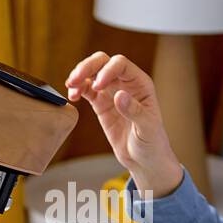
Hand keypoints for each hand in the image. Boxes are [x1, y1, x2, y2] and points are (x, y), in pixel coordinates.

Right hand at [64, 52, 181, 196]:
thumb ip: (134, 111)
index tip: (98, 86)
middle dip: (88, 66)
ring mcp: (111, 92)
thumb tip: (119, 95)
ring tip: (70, 86)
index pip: (121, 64)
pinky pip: (86, 90)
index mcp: (140, 83)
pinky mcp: (101, 104)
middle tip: (76, 79)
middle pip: (103, 62)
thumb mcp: (147, 128)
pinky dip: (77, 89)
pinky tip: (72, 96)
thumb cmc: (152, 143)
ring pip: (92, 73)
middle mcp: (125, 83)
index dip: (107, 70)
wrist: (143, 159)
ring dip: (79, 75)